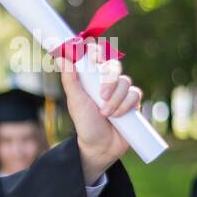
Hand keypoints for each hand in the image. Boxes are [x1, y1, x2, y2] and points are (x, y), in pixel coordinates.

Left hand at [60, 44, 142, 183]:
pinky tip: (118, 116)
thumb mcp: (75, 101)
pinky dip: (126, 105)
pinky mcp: (133, 102)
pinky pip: (135, 94)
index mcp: (91, 78)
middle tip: (101, 95)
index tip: (94, 56)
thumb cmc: (85, 123)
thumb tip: (62, 58)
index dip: (96, 51)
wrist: (100, 145)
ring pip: (125, 81)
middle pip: (114, 65)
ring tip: (105, 114)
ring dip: (115, 99)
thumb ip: (70, 80)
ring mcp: (121, 91)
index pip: (96, 57)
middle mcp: (107, 82)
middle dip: (109, 80)